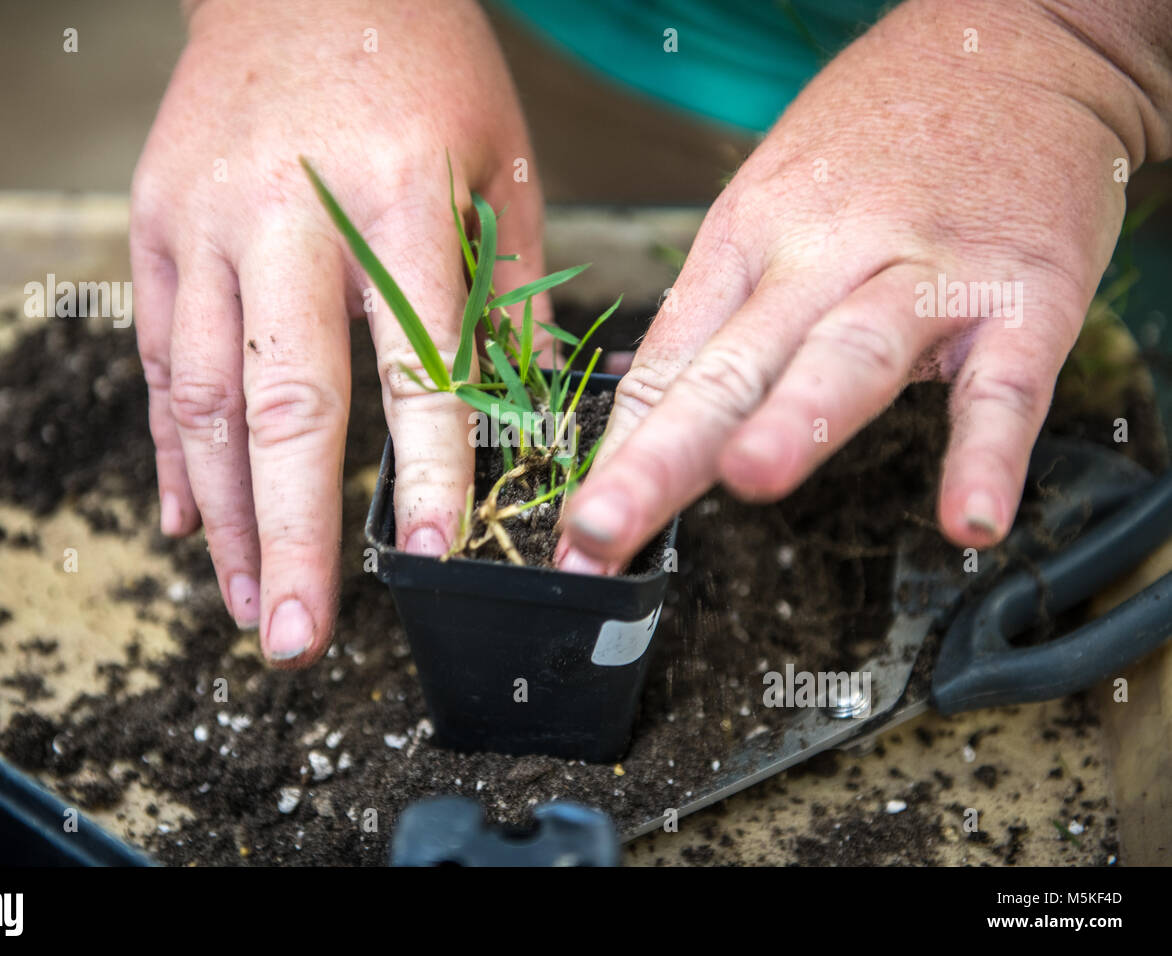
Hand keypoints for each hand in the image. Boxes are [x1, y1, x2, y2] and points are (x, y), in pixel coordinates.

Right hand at [131, 0, 547, 664]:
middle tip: (302, 638)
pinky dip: (174, 450)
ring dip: (228, 518)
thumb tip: (523, 413)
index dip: (425, 470)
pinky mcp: (155, 225)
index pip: (413, 362)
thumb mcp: (499, 160)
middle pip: (283, 403)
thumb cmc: (421, 63)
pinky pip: (157, 358)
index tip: (432, 559)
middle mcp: (285, 215)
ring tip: (253, 606)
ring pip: (202, 398)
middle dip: (295, 535)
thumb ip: (505, 290)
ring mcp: (204, 222)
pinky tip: (193, 525)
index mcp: (394, 196)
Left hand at [558, 0, 1171, 572]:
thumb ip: (724, 307)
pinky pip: (1004, 386)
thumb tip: (650, 403)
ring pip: (848, 355)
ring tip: (748, 482)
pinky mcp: (1024, 296)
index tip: (575, 535)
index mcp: (748, 237)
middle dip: (658, 456)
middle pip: (729, 367)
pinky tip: (970, 521)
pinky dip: (988, 455)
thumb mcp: (774, 198)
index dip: (616, 452)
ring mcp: (922, 275)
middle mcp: (822, 255)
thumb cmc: (881, 136)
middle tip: (600, 530)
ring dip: (796, 421)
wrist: (1017, 42)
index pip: (670, 362)